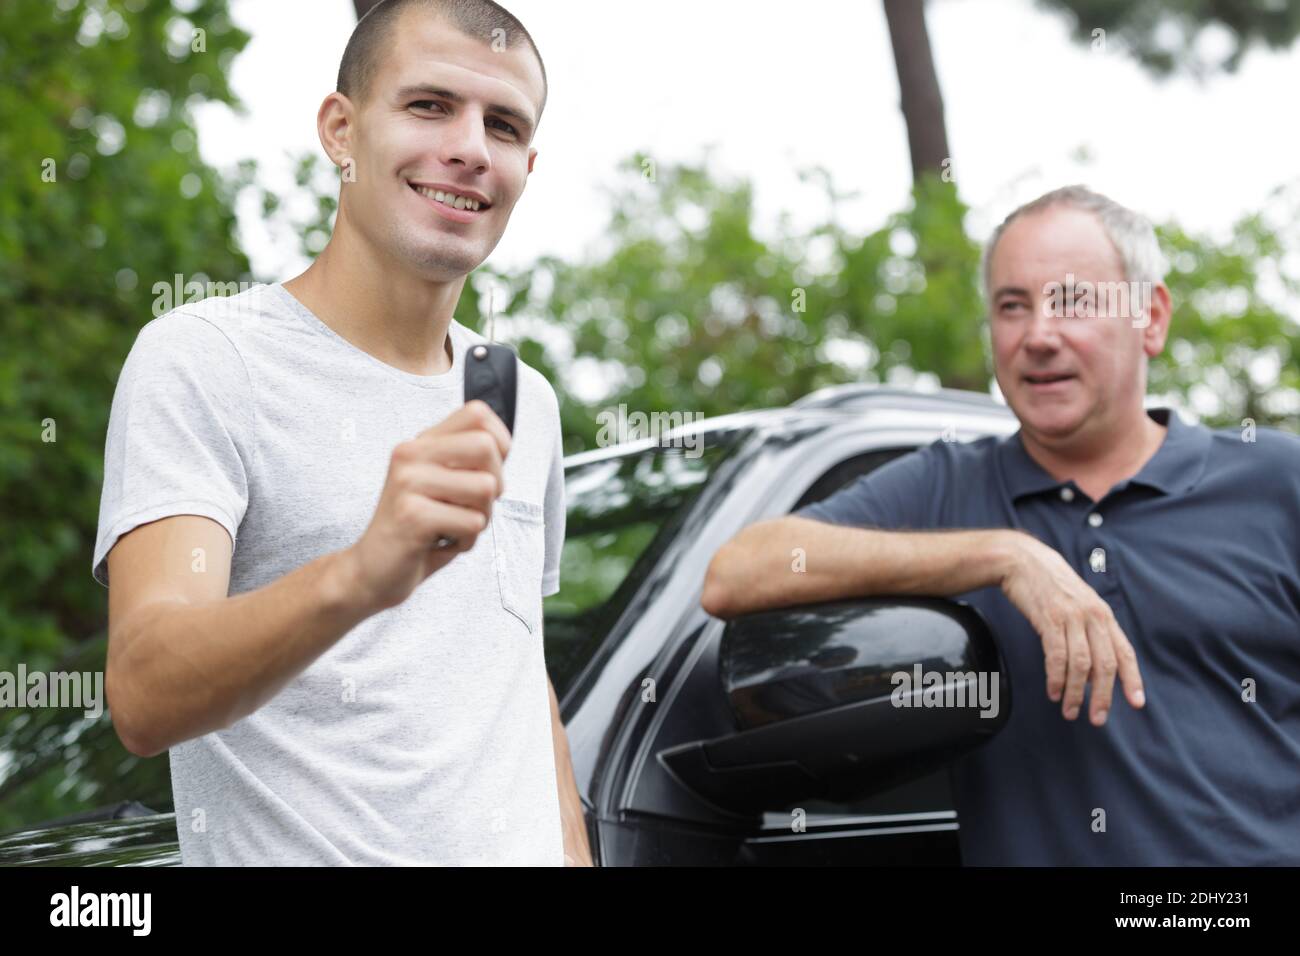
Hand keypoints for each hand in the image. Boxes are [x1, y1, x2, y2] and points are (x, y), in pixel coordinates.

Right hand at [343, 400, 510, 611]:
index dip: (500, 444)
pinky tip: (441, 543)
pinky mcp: (412, 515)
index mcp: (420, 443)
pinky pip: (473, 522)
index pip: (477, 413)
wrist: (371, 573)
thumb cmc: (420, 531)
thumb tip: (503, 443)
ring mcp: (408, 482)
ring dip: (481, 518)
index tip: (486, 474)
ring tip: (453, 528)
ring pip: (486, 488)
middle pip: (487, 447)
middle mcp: (411, 454)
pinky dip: (467, 541)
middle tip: (474, 508)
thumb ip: (469, 463)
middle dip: (496, 485)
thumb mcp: (444, 487)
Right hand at [998, 531, 1145, 725]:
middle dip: (1103, 696)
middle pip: (1106, 664)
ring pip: (1082, 664)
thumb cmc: (1048, 584)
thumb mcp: (1077, 605)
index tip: (1137, 703)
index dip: (1132, 680)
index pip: (1125, 652)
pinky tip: (1053, 690)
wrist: (1022, 560)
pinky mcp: (1050, 618)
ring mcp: (1071, 617)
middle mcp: (1092, 616)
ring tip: (1069, 710)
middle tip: (1097, 718)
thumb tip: (1090, 673)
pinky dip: (1056, 678)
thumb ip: (1087, 634)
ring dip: (1076, 692)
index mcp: (1103, 615)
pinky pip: (1056, 655)